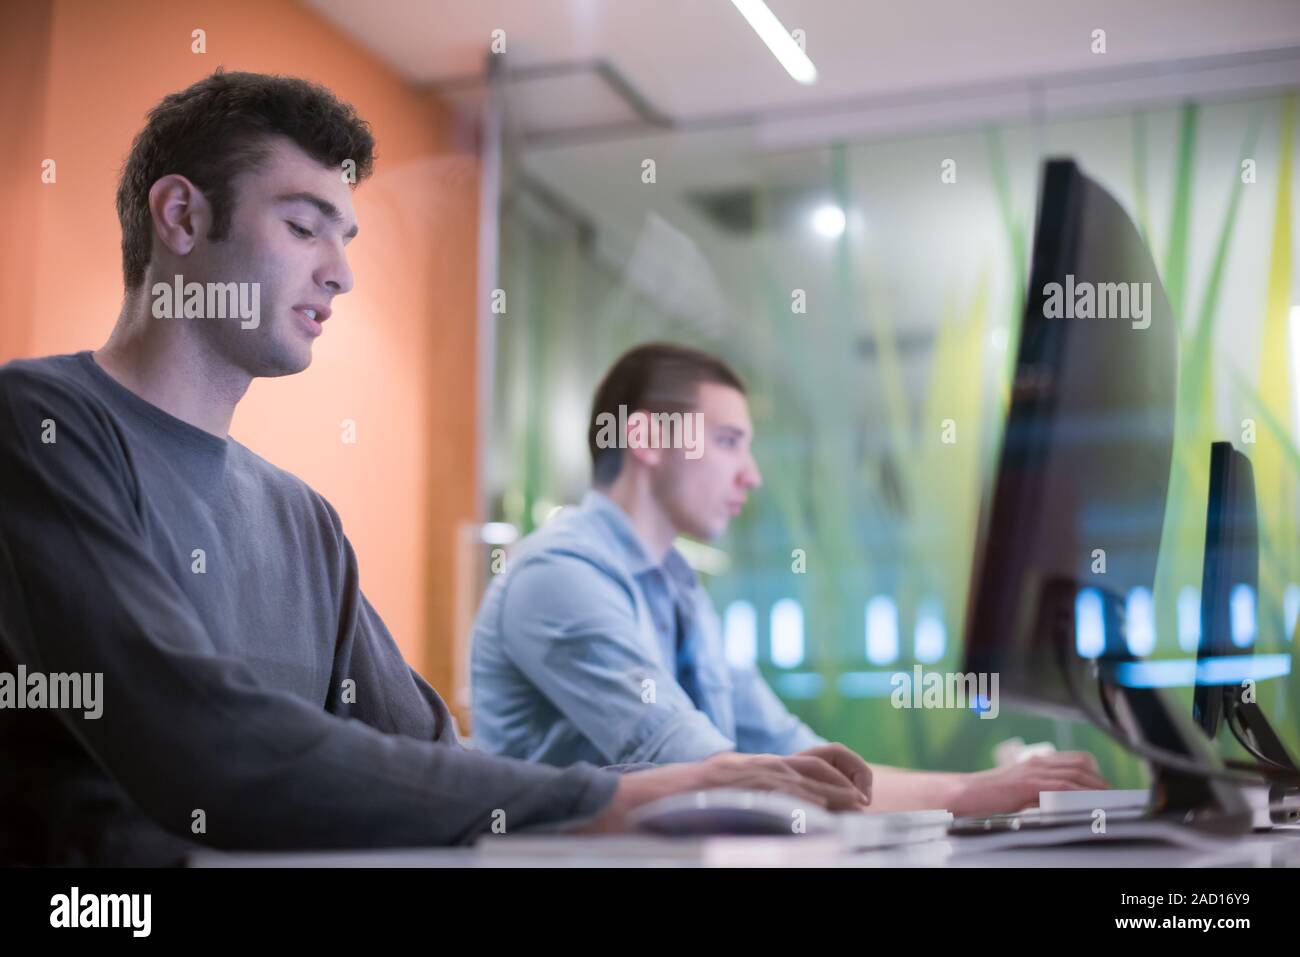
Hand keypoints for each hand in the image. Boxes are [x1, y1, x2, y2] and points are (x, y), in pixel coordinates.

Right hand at [580, 750, 868, 833]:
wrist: (633, 802)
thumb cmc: (673, 804)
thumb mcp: (718, 791)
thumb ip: (748, 793)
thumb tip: (782, 813)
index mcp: (750, 764)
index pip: (808, 758)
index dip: (839, 771)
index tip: (857, 791)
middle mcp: (752, 765)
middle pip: (815, 764)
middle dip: (846, 781)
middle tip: (864, 801)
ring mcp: (743, 776)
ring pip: (805, 778)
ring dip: (836, 793)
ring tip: (856, 807)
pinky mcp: (735, 790)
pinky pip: (781, 794)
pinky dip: (806, 803)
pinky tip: (822, 815)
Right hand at [950, 752, 1108, 816]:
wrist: (968, 793)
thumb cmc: (990, 795)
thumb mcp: (1020, 790)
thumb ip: (1041, 792)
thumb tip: (1065, 804)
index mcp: (1037, 761)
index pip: (1076, 759)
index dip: (1096, 773)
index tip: (1106, 788)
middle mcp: (1038, 762)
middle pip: (1081, 764)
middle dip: (1101, 781)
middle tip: (1114, 797)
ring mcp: (1034, 770)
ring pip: (1076, 775)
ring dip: (1095, 789)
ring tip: (1109, 802)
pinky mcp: (1029, 783)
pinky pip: (1062, 786)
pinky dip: (1079, 794)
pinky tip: (1088, 803)